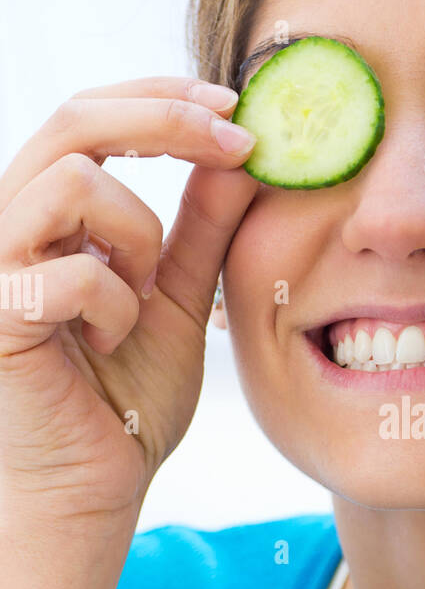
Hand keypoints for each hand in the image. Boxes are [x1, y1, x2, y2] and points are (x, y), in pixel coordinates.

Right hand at [0, 77, 258, 527]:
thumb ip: (201, 227)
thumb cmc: (123, 401)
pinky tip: (108, 345)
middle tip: (238, 141)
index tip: (237, 110)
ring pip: (72, 181)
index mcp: (48, 214)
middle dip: (167, 119)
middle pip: (73, 119)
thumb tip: (239, 152)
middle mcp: (7, 224)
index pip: (90, 117)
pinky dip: (113, 306)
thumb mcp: (177, 297)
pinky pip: (71, 272)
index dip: (163, 99)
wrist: (92, 489)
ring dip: (136, 237)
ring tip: (139, 300)